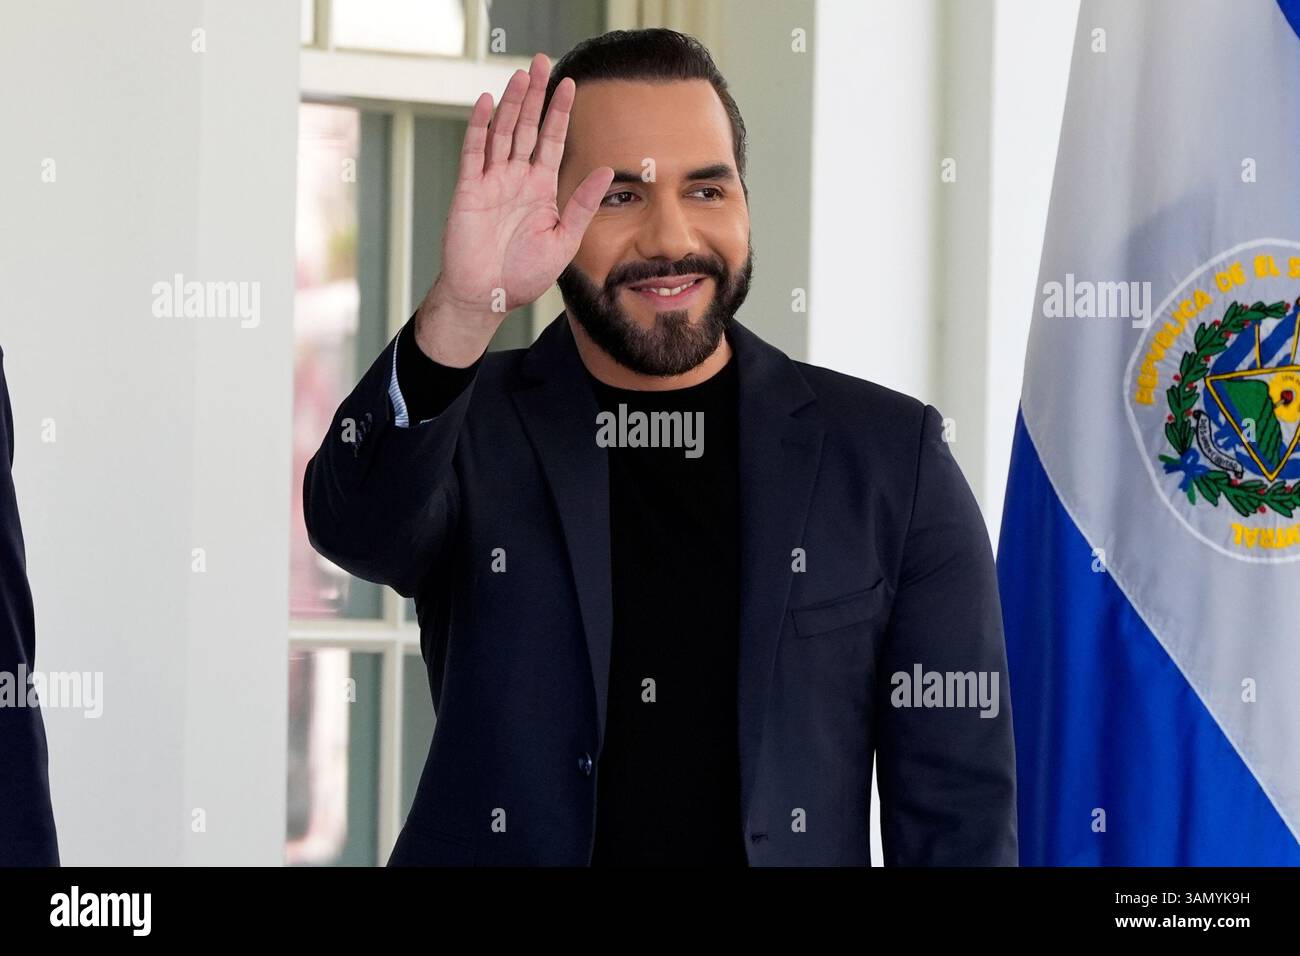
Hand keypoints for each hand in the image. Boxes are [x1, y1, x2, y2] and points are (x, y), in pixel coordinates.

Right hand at [415, 52, 612, 365]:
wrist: (488, 297)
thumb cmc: (524, 275)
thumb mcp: (564, 240)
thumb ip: (582, 204)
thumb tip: (606, 171)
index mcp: (541, 189)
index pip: (551, 141)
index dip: (559, 113)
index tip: (570, 85)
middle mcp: (516, 179)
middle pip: (526, 127)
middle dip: (535, 96)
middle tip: (542, 62)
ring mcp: (491, 182)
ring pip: (502, 133)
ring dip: (510, 103)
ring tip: (521, 75)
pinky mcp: (469, 191)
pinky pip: (474, 153)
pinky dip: (480, 127)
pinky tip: (487, 102)